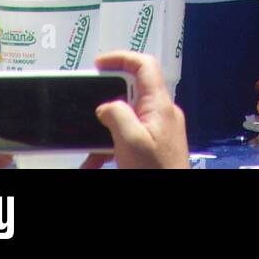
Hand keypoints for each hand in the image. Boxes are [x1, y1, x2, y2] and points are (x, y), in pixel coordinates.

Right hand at [94, 51, 188, 169]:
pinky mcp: (155, 148)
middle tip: (86, 108)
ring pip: (128, 120)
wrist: (172, 201)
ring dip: (104, 132)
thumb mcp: (131, 140)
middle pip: (132, 92)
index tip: (97, 64)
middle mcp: (162, 113)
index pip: (145, 65)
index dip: (122, 57)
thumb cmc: (154, 170)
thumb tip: (105, 105)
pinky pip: (130, 139)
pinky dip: (111, 149)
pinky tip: (94, 164)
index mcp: (160, 104)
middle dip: (107, 100)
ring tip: (85, 147)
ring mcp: (159, 131)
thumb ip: (116, 115)